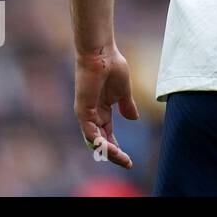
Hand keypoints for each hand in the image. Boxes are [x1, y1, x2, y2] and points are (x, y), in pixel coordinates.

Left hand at [74, 43, 138, 168]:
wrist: (102, 53)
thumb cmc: (112, 66)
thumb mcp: (124, 91)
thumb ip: (127, 106)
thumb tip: (133, 119)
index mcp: (101, 112)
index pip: (108, 136)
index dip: (117, 149)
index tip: (129, 160)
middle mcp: (92, 116)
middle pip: (101, 142)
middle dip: (114, 154)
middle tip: (127, 163)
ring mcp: (86, 114)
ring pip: (95, 141)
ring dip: (108, 151)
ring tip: (121, 158)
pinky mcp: (83, 110)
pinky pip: (90, 132)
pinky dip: (99, 141)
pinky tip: (110, 147)